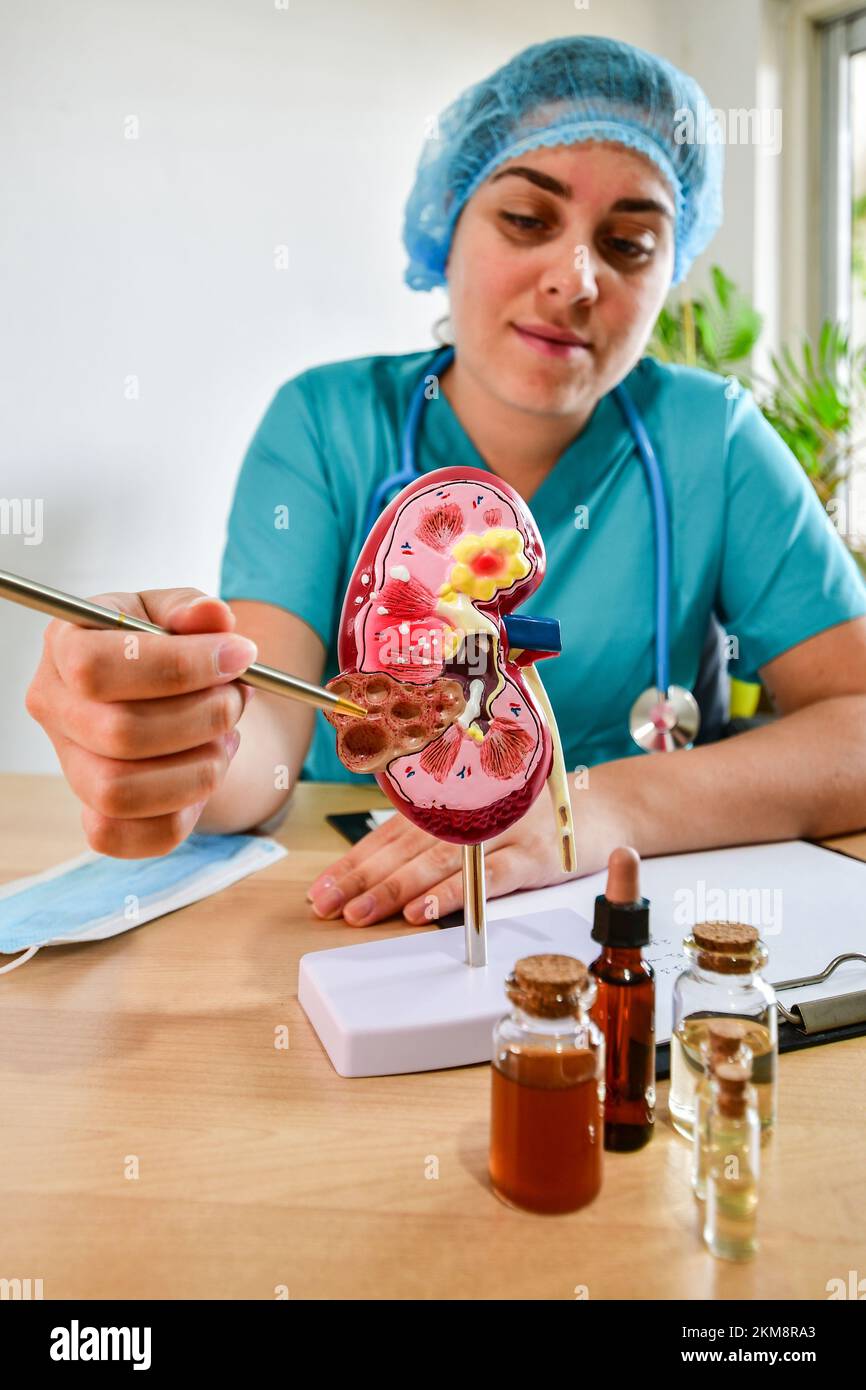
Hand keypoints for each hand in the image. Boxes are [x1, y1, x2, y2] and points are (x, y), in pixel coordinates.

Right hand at [25, 587, 257, 857]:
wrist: (171, 700)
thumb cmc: (168, 648)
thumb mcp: (177, 613)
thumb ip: (193, 609)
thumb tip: (213, 617)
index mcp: (64, 646)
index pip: (96, 668)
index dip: (179, 667)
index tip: (239, 655)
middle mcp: (56, 710)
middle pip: (119, 733)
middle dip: (203, 717)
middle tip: (239, 698)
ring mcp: (73, 770)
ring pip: (123, 792)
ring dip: (200, 767)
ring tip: (226, 737)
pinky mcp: (99, 818)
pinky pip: (137, 837)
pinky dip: (189, 810)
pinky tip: (206, 770)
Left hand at [307, 788, 585, 926]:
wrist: (607, 806)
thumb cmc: (535, 815)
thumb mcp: (482, 815)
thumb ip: (439, 832)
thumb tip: (381, 867)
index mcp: (453, 800)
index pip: (392, 831)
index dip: (354, 860)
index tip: (322, 887)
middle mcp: (471, 810)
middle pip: (406, 848)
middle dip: (361, 879)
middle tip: (326, 905)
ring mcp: (501, 831)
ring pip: (437, 863)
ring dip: (395, 890)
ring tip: (361, 914)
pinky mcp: (531, 856)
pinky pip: (485, 879)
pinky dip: (452, 896)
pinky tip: (423, 914)